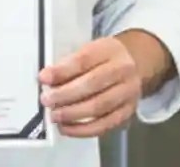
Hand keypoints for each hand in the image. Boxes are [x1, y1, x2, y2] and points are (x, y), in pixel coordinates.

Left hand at [38, 31, 171, 137]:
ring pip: (99, 106)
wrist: (135, 64)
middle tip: (47, 100)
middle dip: (65, 94)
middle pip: (92, 84)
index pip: (84, 60)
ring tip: (54, 115)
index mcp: (109, 49)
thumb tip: (48, 81)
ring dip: (72, 114)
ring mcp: (128, 92)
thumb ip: (70, 63)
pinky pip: (104, 125)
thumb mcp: (90, 50)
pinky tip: (66, 127)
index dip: (62, 70)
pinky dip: (82, 130)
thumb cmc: (105, 58)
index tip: (43, 77)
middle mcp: (122, 69)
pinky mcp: (127, 112)